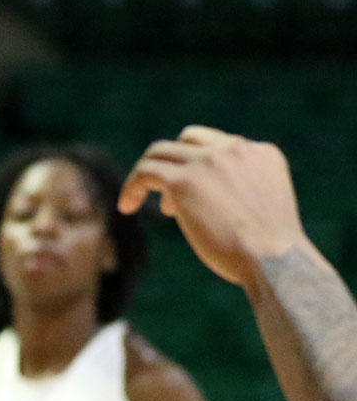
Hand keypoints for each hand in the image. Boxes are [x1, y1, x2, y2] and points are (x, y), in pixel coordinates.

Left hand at [119, 126, 309, 288]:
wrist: (274, 261)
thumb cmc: (270, 251)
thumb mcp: (262, 207)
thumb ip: (241, 191)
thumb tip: (208, 200)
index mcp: (262, 153)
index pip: (219, 145)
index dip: (199, 167)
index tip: (193, 196)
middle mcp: (236, 149)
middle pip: (188, 139)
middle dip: (175, 165)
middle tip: (170, 200)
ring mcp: (209, 161)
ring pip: (160, 152)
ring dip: (148, 175)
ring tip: (138, 203)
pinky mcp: (184, 180)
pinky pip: (145, 172)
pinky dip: (132, 186)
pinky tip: (126, 206)